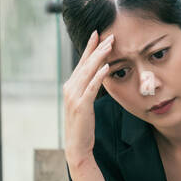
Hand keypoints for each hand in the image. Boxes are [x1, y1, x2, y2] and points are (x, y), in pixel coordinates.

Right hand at [63, 29, 114, 166]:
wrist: (77, 146)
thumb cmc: (84, 126)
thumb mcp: (85, 104)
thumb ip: (88, 90)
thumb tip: (97, 78)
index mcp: (71, 86)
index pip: (82, 63)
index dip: (89, 48)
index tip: (98, 34)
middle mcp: (70, 88)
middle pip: (85, 63)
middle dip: (97, 48)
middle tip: (109, 35)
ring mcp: (74, 96)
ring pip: (88, 72)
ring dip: (100, 57)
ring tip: (110, 46)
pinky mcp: (81, 105)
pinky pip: (91, 87)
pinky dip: (99, 76)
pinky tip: (107, 67)